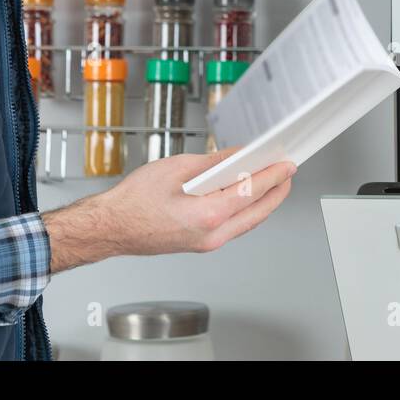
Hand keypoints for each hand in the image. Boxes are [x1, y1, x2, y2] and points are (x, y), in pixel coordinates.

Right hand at [42, 148, 296, 270]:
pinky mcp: (201, 244)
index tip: (287, 164)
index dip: (274, 176)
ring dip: (263, 202)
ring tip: (273, 182)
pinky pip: (234, 227)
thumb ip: (213, 162)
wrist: (112, 227)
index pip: (252, 192)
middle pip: (257, 212)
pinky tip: (247, 196)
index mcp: (207, 215)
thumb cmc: (133, 202)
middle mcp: (212, 236)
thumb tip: (238, 155)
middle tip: (288, 172)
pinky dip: (246, 210)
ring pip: (248, 222)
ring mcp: (208, 243)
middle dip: (277, 191)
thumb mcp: (176, 168)